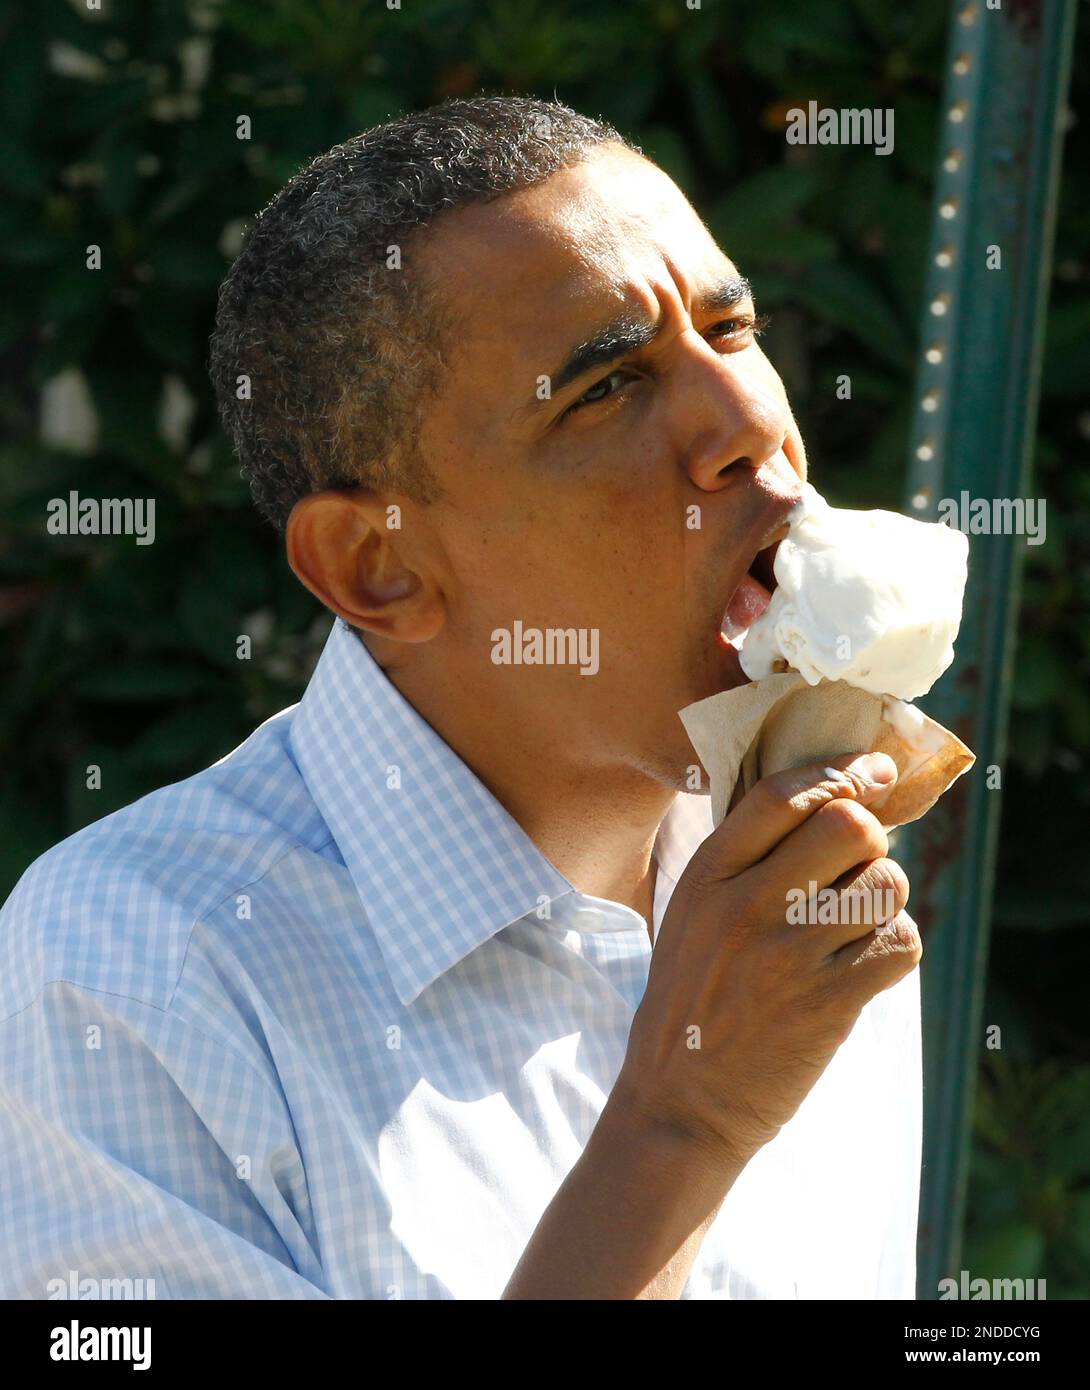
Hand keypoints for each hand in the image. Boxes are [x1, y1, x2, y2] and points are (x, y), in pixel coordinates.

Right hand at [614, 751, 918, 1169]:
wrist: (681, 1101)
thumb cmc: (692, 997)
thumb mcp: (691, 912)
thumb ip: (744, 857)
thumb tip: (829, 796)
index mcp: (708, 875)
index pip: (784, 794)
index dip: (840, 771)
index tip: (873, 771)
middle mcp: (747, 905)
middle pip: (849, 826)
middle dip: (868, 838)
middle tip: (856, 865)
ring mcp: (789, 955)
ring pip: (885, 883)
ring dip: (884, 897)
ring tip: (856, 922)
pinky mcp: (829, 1003)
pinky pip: (900, 943)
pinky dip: (894, 948)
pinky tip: (864, 964)